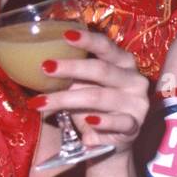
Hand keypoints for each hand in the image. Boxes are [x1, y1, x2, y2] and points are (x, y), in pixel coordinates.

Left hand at [33, 28, 151, 150]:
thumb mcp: (83, 86)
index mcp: (123, 63)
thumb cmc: (94, 107)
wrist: (109, 141)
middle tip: (45, 68)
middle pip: (101, 70)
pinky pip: (118, 122)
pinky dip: (102, 122)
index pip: (107, 47)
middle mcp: (134, 80)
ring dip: (67, 99)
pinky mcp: (134, 126)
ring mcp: (136, 103)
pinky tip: (89, 121)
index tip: (65, 35)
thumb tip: (41, 64)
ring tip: (40, 103)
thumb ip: (71, 75)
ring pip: (99, 97)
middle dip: (71, 68)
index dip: (88, 40)